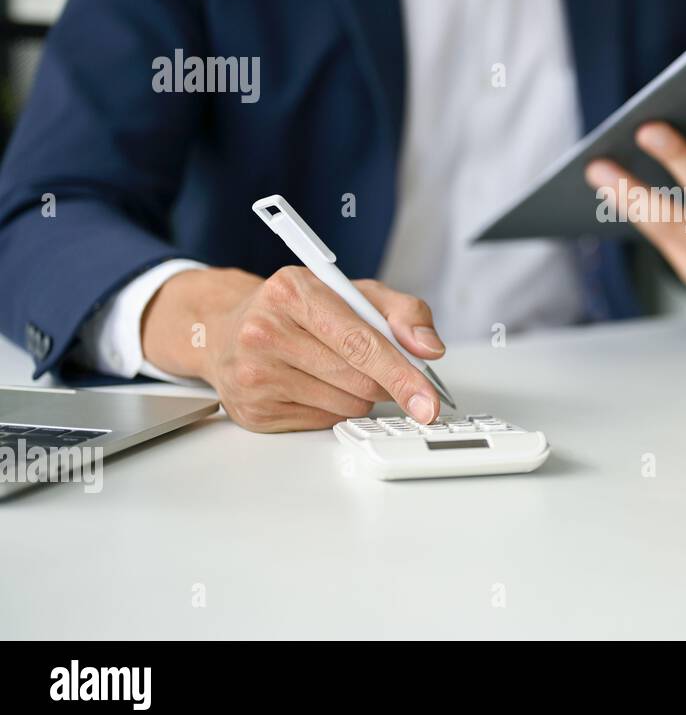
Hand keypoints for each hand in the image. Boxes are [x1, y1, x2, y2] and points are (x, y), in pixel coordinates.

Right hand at [141, 267, 445, 431]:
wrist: (228, 327)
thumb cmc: (298, 308)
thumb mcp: (353, 292)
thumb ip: (403, 312)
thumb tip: (429, 349)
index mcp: (293, 292)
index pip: (360, 342)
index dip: (402, 374)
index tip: (428, 400)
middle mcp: (265, 332)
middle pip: (358, 380)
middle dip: (382, 380)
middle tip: (374, 364)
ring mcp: (254, 376)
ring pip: (346, 405)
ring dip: (359, 394)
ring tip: (334, 368)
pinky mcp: (253, 411)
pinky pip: (324, 422)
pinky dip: (333, 408)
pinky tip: (312, 384)